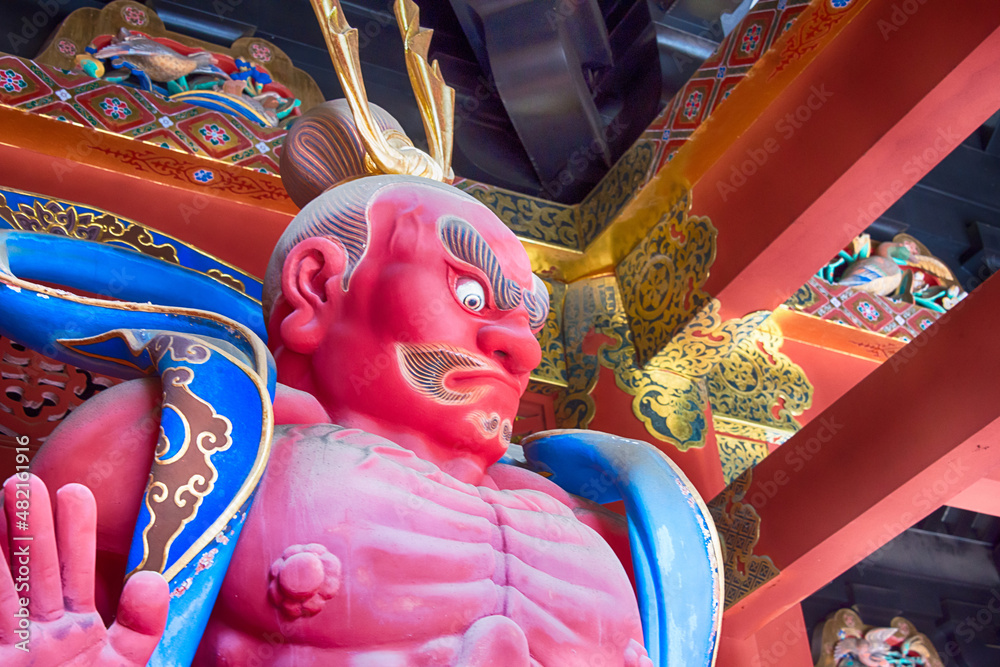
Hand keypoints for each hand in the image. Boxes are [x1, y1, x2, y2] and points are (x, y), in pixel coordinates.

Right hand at [0, 474, 168, 665]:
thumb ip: (140, 629)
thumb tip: (150, 578)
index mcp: (75, 638)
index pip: (76, 576)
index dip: (73, 535)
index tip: (73, 493)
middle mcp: (37, 639)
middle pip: (33, 573)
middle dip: (29, 528)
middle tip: (26, 483)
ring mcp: (10, 649)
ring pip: (2, 591)